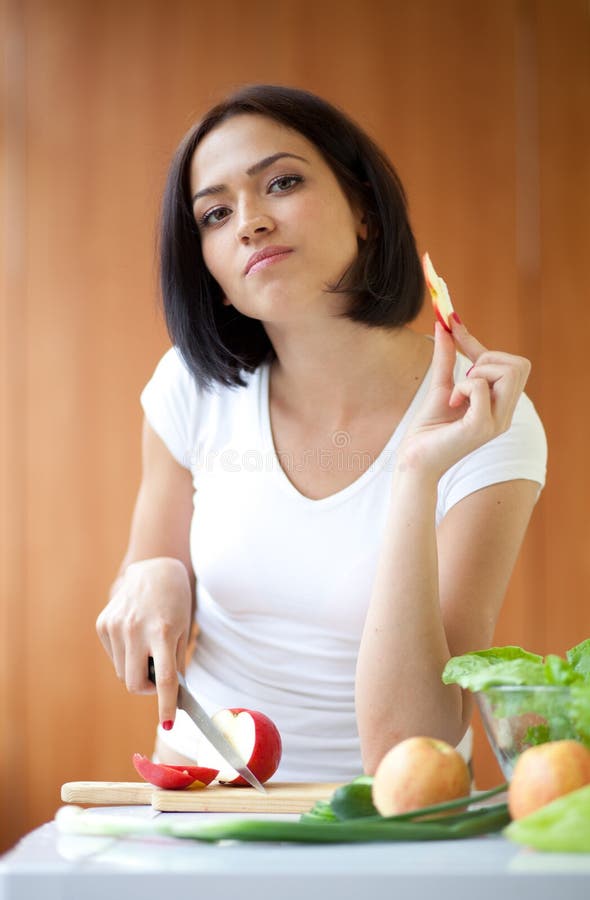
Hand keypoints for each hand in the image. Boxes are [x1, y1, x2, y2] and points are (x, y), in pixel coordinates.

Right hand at [96, 557, 191, 727]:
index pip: (164, 680)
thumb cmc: (176, 601)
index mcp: (162, 632)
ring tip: (148, 648)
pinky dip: (125, 656)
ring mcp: (116, 626)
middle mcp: (135, 629)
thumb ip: (176, 662)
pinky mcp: (103, 623)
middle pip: (135, 684)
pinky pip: (113, 657)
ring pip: (123, 673)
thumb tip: (172, 695)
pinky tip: (135, 636)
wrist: (155, 569)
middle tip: (159, 678)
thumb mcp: (183, 629)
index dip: (166, 706)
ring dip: (137, 670)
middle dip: (148, 689)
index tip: (168, 723)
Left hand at [397, 319, 530, 479]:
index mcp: (500, 406)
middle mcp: (505, 414)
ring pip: (509, 372)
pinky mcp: (481, 427)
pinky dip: (463, 386)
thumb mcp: (440, 386)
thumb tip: (444, 325)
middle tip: (461, 379)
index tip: (453, 326)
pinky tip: (452, 403)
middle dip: (488, 360)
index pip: (510, 365)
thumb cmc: (428, 430)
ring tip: (457, 393)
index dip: (479, 343)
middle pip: (519, 366)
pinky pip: (481, 387)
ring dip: (478, 372)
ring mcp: (497, 422)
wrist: (414, 461)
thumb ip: (446, 358)